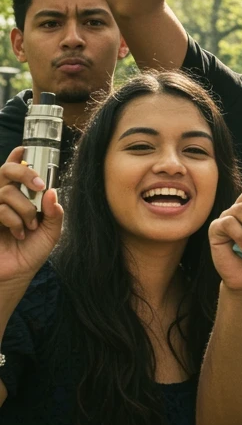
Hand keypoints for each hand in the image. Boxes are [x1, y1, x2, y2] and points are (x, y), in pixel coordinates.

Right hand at [0, 147, 62, 291]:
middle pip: (5, 171)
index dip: (17, 158)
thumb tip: (53, 192)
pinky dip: (13, 220)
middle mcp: (3, 199)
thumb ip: (55, 212)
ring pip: (6, 192)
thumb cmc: (31, 251)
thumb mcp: (51, 231)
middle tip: (40, 187)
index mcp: (20, 197)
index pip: (15, 172)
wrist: (15, 276)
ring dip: (24, 209)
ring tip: (29, 226)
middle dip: (25, 173)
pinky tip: (18, 233)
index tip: (24, 148)